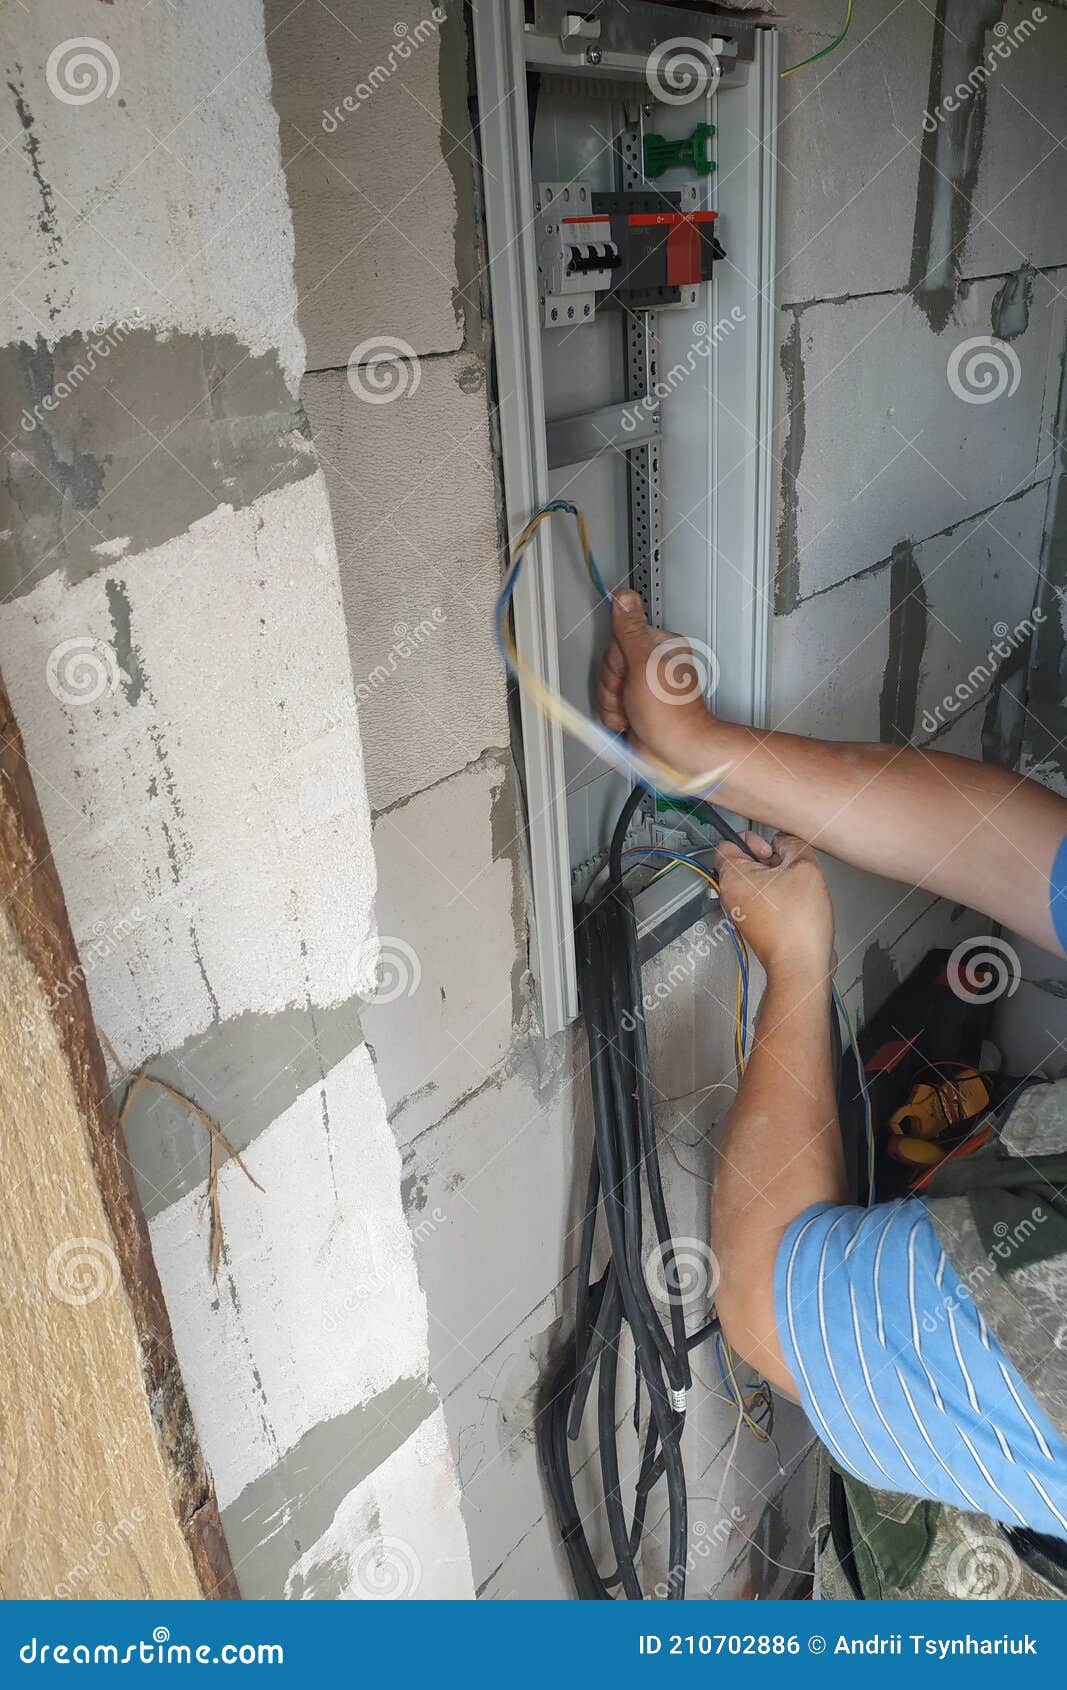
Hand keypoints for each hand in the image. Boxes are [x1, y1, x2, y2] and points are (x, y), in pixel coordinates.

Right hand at [598, 591, 716, 775]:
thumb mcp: (644, 664)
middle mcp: (650, 664)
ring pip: (606, 686)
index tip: (628, 672)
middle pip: (609, 664)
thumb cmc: (670, 714)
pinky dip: (614, 716)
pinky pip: (608, 704)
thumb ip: (630, 629)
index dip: (617, 661)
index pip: (618, 640)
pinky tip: (629, 721)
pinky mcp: (632, 706)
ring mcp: (640, 687)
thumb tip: (624, 597)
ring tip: (632, 711)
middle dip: (613, 685)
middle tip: (631, 694)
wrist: (675, 751)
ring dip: (613, 703)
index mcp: (658, 646)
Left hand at [714, 832, 834, 985]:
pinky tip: (796, 901)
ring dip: (776, 877)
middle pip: (742, 862)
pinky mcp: (754, 925)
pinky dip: (778, 895)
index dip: (752, 839)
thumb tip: (786, 841)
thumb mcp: (805, 867)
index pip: (727, 843)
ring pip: (755, 881)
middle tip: (786, 866)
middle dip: (767, 858)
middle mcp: (730, 896)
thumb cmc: (797, 925)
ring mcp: (741, 912)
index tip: (769, 846)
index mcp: (733, 877)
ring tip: (794, 885)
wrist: (801, 964)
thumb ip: (793, 844)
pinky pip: (762, 899)